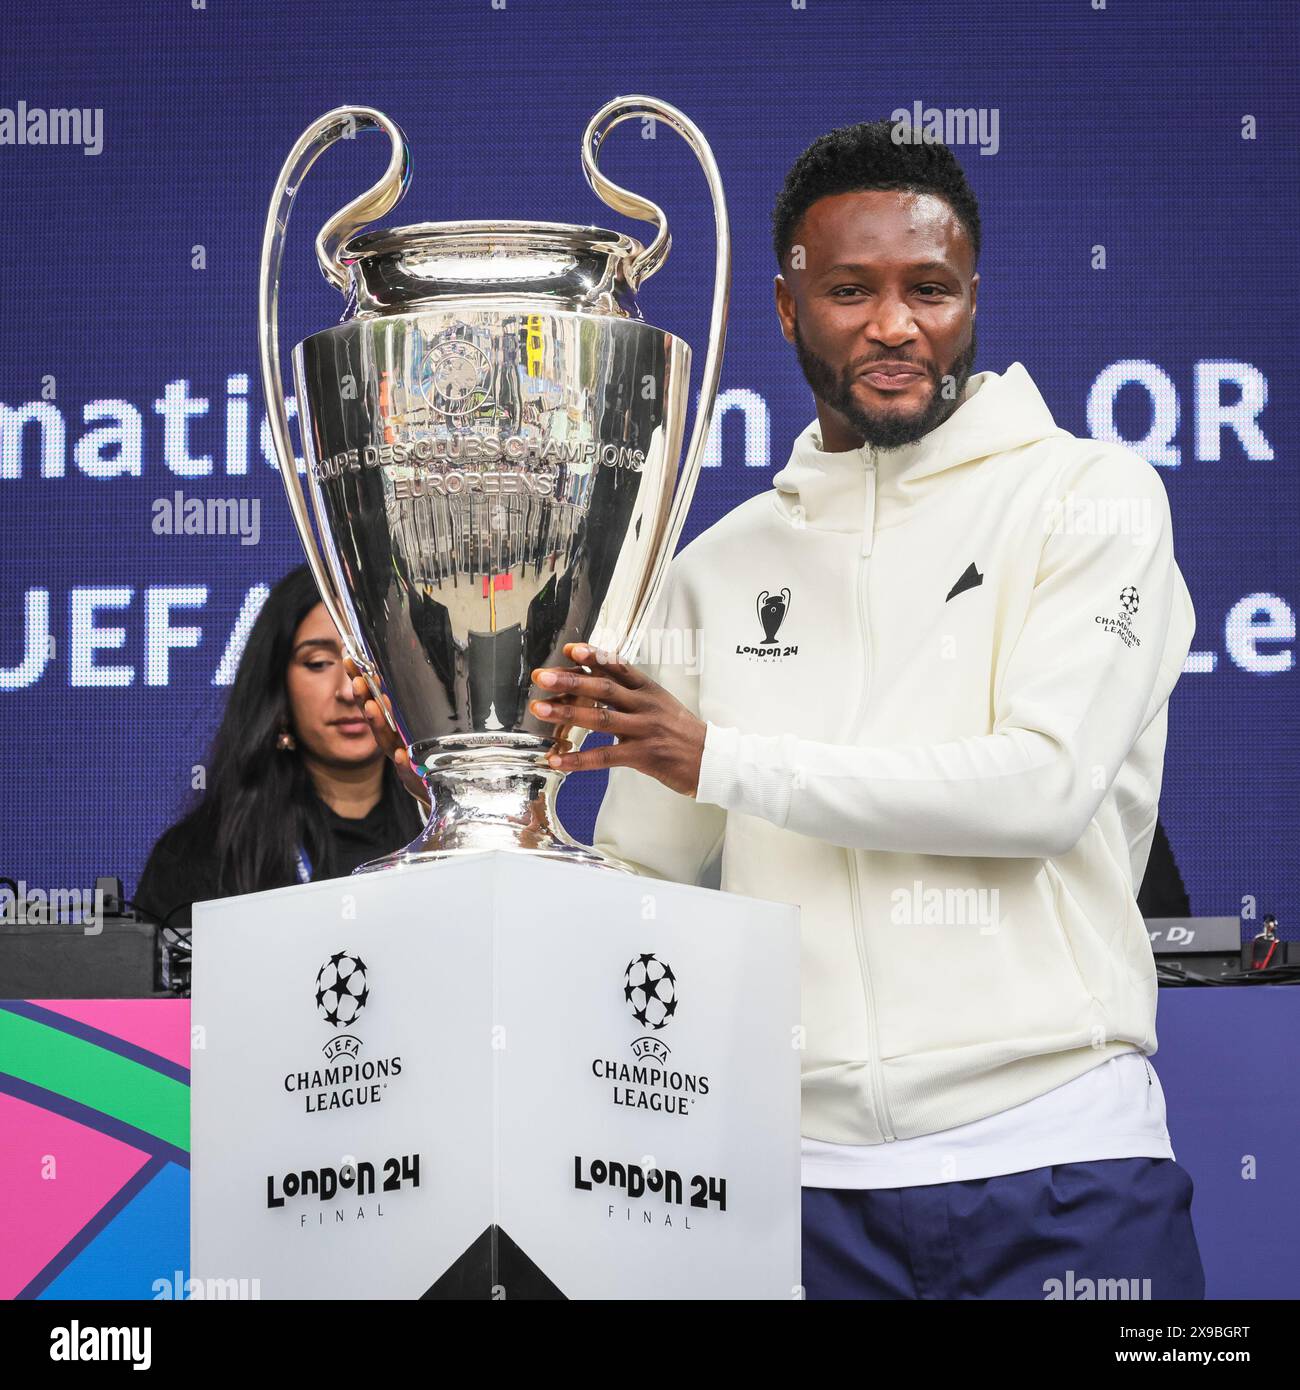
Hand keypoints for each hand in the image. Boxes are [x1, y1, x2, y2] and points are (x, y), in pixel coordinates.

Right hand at [343, 657, 430, 808]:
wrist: (432, 791)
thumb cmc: (421, 758)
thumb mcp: (413, 731)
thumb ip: (401, 712)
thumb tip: (389, 683)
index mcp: (392, 727)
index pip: (372, 701)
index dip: (361, 682)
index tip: (349, 661)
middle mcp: (391, 742)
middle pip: (374, 718)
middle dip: (364, 698)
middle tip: (357, 680)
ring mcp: (400, 759)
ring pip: (385, 740)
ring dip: (377, 723)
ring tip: (371, 707)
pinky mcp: (413, 778)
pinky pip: (408, 770)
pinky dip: (403, 763)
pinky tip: (400, 755)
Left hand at [530, 642, 705, 797]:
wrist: (713, 760)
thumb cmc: (682, 733)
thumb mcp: (660, 705)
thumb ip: (630, 695)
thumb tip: (594, 685)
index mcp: (649, 690)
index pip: (618, 666)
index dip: (594, 656)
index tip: (570, 649)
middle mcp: (645, 705)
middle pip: (604, 687)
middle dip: (571, 680)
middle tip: (542, 676)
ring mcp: (645, 730)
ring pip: (601, 718)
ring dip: (568, 712)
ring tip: (541, 709)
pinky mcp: (644, 755)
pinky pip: (605, 756)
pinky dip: (578, 759)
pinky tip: (558, 759)